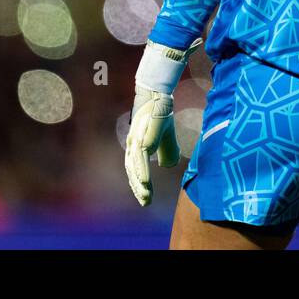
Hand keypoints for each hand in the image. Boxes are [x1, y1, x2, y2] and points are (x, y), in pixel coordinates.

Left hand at [124, 37, 200, 206]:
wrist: (159, 96)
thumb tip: (167, 165)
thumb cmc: (160, 114)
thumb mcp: (166, 136)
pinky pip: (140, 159)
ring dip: (139, 184)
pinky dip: (142, 171)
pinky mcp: (141, 137)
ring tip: (145, 197)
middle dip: (138, 188)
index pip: (135, 168)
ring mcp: (135, 141)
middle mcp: (132, 144)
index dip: (138, 182)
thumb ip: (166, 150)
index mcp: (136, 145)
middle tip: (146, 203)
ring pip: (134, 167)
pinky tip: (145, 182)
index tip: (145, 197)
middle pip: (132, 170)